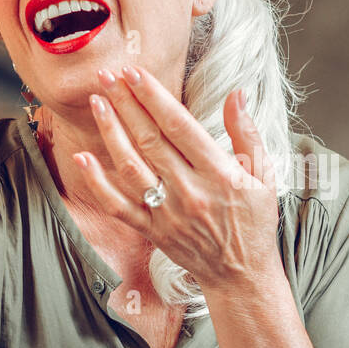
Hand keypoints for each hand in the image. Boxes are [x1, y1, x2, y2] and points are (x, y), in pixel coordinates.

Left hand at [75, 64, 280, 291]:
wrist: (242, 275)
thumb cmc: (254, 222)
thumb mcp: (264, 176)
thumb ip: (246, 134)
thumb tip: (237, 93)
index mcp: (219, 174)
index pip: (180, 126)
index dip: (154, 96)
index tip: (135, 72)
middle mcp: (190, 192)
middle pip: (150, 139)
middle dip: (127, 103)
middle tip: (106, 75)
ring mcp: (167, 213)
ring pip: (131, 167)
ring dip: (111, 132)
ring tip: (97, 102)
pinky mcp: (152, 231)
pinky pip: (118, 206)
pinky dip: (98, 183)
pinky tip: (84, 158)